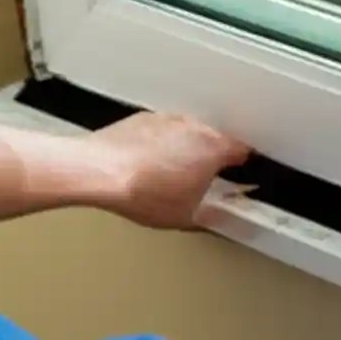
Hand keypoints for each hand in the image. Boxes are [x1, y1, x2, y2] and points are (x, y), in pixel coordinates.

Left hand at [88, 113, 250, 229]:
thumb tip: (221, 220)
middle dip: (211, 159)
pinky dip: (160, 145)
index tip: (237, 175)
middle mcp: (196, 129)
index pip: (243, 152)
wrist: (97, 172)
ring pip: (188, 134)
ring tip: (168, 175)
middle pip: (215, 141)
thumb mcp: (186, 217)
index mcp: (215, 149)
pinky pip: (162, 131)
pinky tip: (148, 165)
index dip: (242, 166)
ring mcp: (169, 120)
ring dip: (184, 150)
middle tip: (199, 181)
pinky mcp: (144, 119)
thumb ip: (213, 215)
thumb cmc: (140, 191)